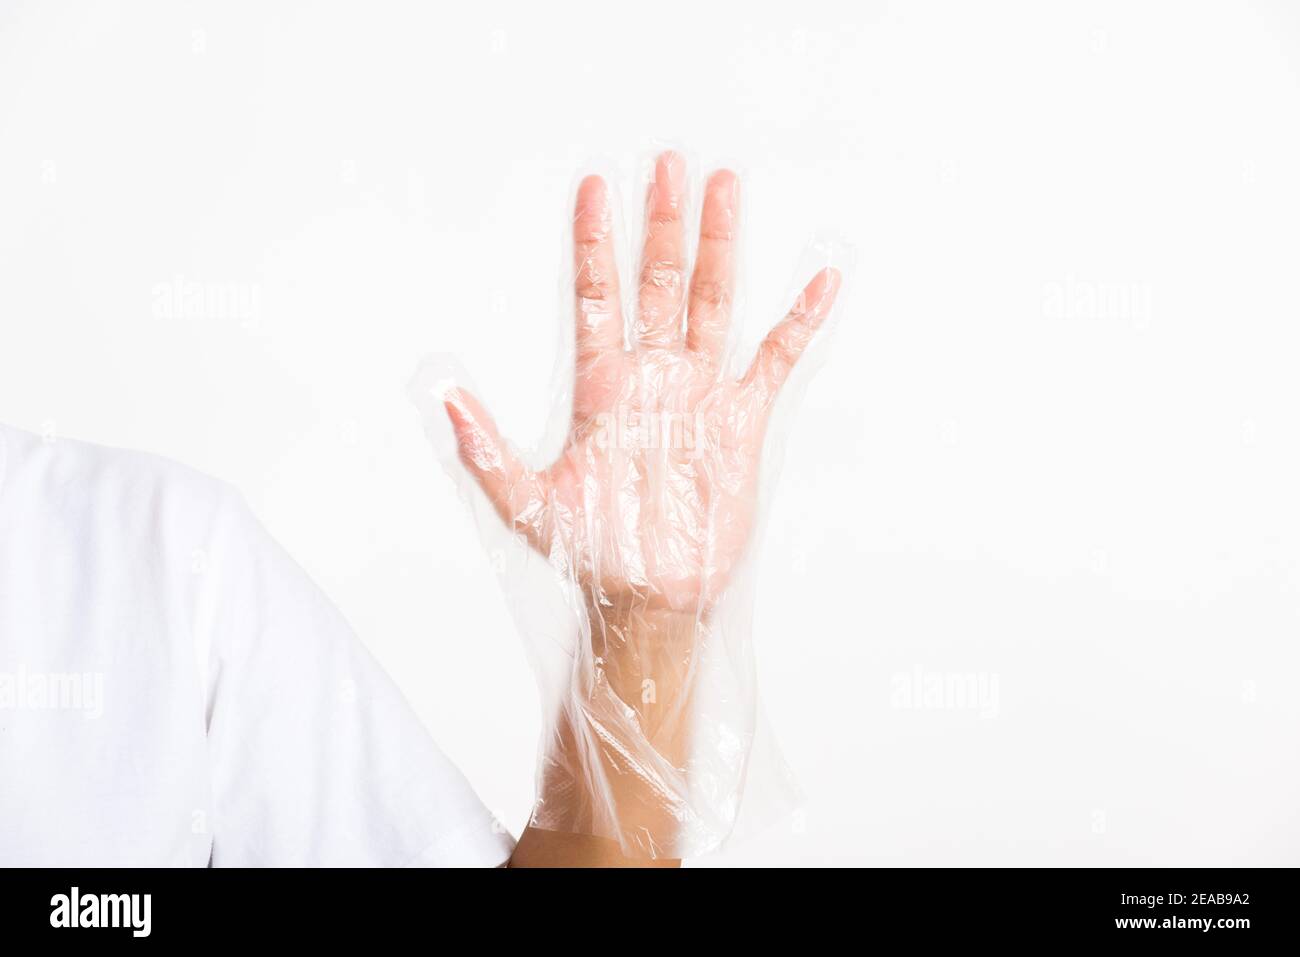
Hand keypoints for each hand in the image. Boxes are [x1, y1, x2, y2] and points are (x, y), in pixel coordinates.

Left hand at [443, 152, 840, 620]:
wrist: (648, 594)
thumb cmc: (591, 550)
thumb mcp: (525, 502)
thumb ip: (487, 449)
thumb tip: (444, 398)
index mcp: (600, 386)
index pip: (597, 295)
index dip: (594, 241)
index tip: (594, 185)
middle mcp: (651, 376)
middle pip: (657, 281)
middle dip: (661, 222)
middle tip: (667, 163)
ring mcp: (697, 392)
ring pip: (710, 301)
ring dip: (718, 246)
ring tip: (726, 187)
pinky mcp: (739, 420)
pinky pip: (774, 360)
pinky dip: (797, 321)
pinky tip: (820, 279)